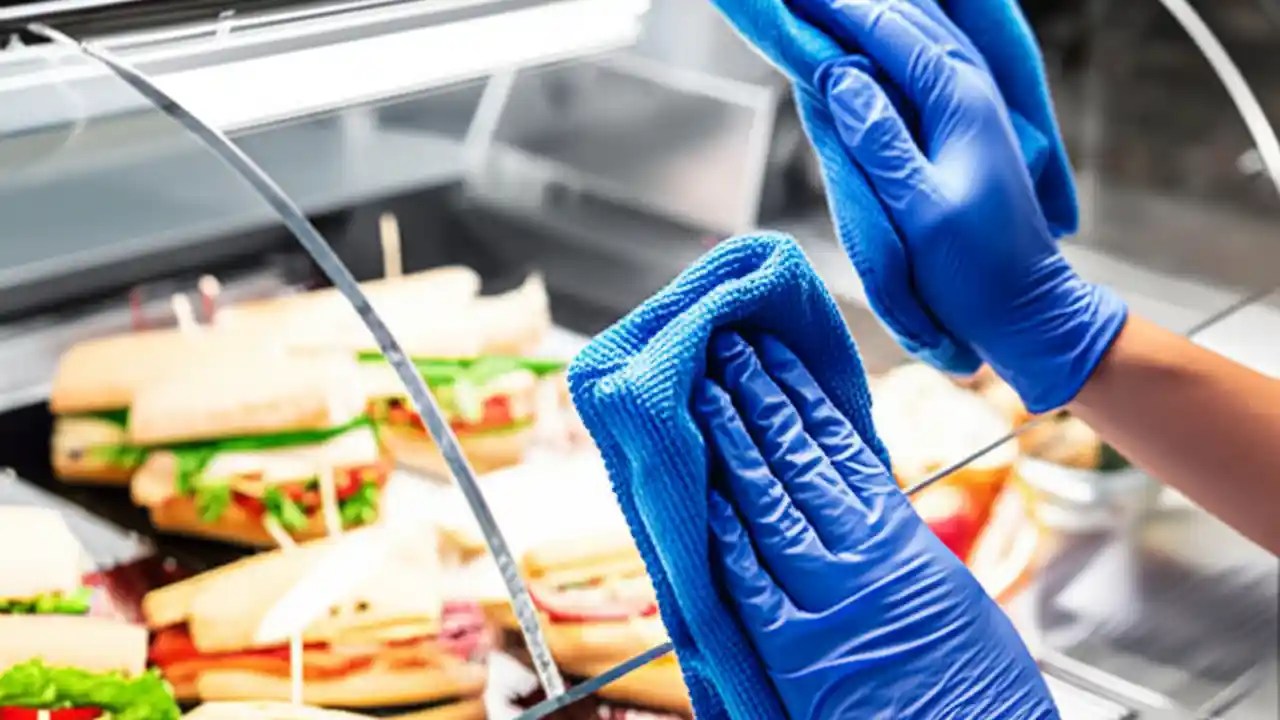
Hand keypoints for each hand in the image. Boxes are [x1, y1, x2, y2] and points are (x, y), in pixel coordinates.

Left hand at [696, 331, 1056, 718]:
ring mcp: (826, 600)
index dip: (803, 396)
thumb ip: (899, 549)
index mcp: (903, 538)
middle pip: (799, 461)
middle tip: (728, 350)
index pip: (842, 447)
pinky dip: (726, 538)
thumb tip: (866, 511)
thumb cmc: (978, 686)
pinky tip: (704, 495)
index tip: (777, 355)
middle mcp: (862, 556)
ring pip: (769, 504)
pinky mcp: (795, 653)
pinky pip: (750, 583)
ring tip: (708, 393)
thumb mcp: (951, 597)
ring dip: (734, 445)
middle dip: (759, 400)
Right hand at [807, 0, 1126, 410]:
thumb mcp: (920, 211)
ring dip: (881, 14)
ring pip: (925, 35)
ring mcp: (977, 107)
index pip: (891, 32)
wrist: (1029, 310)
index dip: (841, 9)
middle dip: (858, 3)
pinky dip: (899, 44)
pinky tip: (878, 47)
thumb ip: (881, 140)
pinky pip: (930, 63)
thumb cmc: (976, 273)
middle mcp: (974, 91)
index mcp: (960, 101)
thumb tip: (843, 77)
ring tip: (834, 9)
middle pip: (912, 20)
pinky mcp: (970, 128)